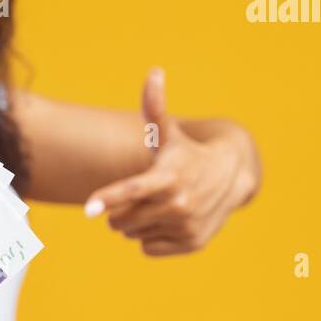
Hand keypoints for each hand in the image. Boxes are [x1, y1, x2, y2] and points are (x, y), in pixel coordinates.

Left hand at [83, 68, 253, 256]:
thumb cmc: (187, 154)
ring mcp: (186, 226)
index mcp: (167, 177)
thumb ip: (155, 107)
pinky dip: (151, 238)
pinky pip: (147, 248)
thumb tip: (154, 72)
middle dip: (120, 210)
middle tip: (142, 194)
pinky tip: (170, 221)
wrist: (231, 178)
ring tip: (159, 204)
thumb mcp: (168, 135)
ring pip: (132, 234)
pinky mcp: (192, 243)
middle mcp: (178, 204)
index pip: (132, 189)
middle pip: (120, 220)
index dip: (109, 198)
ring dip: (136, 223)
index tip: (90, 209)